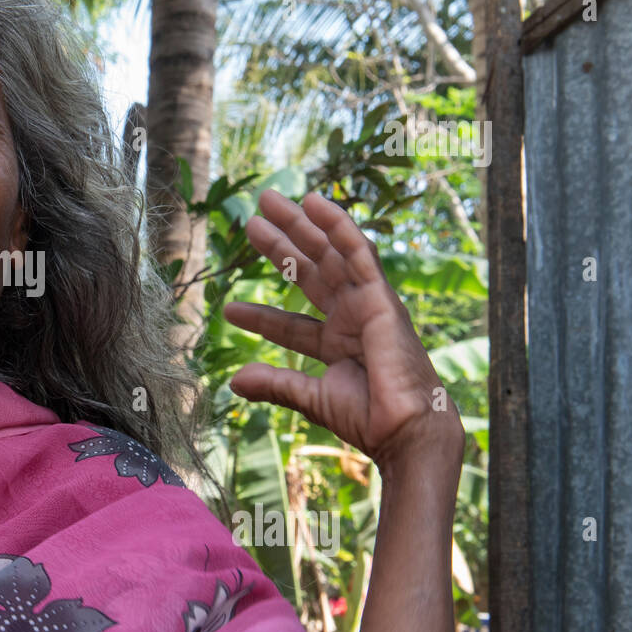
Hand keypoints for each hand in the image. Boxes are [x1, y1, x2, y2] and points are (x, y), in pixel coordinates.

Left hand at [223, 189, 462, 475]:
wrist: (403, 428)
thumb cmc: (368, 418)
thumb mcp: (311, 397)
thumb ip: (275, 384)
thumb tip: (234, 381)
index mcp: (337, 345)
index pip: (290, 324)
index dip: (260, 316)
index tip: (228, 310)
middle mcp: (351, 319)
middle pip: (309, 274)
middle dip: (281, 246)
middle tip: (250, 221)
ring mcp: (367, 304)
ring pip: (328, 255)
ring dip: (300, 226)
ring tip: (268, 202)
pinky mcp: (381, 296)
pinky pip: (358, 252)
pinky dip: (338, 225)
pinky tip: (314, 202)